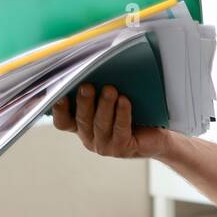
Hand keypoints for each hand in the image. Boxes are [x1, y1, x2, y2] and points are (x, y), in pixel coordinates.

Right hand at [52, 83, 171, 158]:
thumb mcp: (112, 100)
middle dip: (84, 102)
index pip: (63, 121)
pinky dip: (122, 114)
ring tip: (110, 89)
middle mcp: (89, 138)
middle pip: (81, 120)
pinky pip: (120, 130)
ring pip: (100, 125)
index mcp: (81, 125)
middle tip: (87, 86)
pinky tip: (124, 101)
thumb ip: (99, 90)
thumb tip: (92, 68)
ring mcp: (105, 146)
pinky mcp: (122, 148)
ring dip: (104, 105)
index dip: (58, 110)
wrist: (158, 133)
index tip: (59, 94)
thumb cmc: (133, 113)